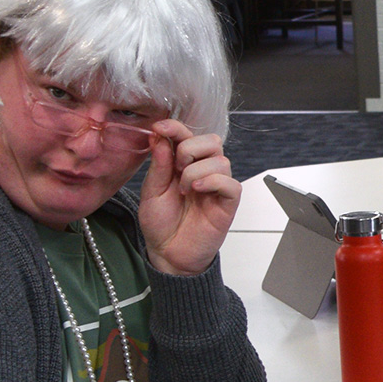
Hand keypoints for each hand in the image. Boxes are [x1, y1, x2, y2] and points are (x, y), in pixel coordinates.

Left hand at [136, 120, 240, 275]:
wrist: (169, 253)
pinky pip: (230, 183)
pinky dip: (212, 181)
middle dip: (190, 149)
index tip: (160, 129)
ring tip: (183, 190)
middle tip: (176, 168)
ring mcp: (217, 187)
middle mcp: (203, 172)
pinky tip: (196, 190)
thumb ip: (159, 164)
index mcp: (183, 165)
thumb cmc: (162, 224)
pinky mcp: (227, 203)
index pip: (187, 136)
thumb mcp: (152, 190)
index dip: (175, 128)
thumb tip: (160, 137)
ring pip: (220, 160)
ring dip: (196, 171)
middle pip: (211, 141)